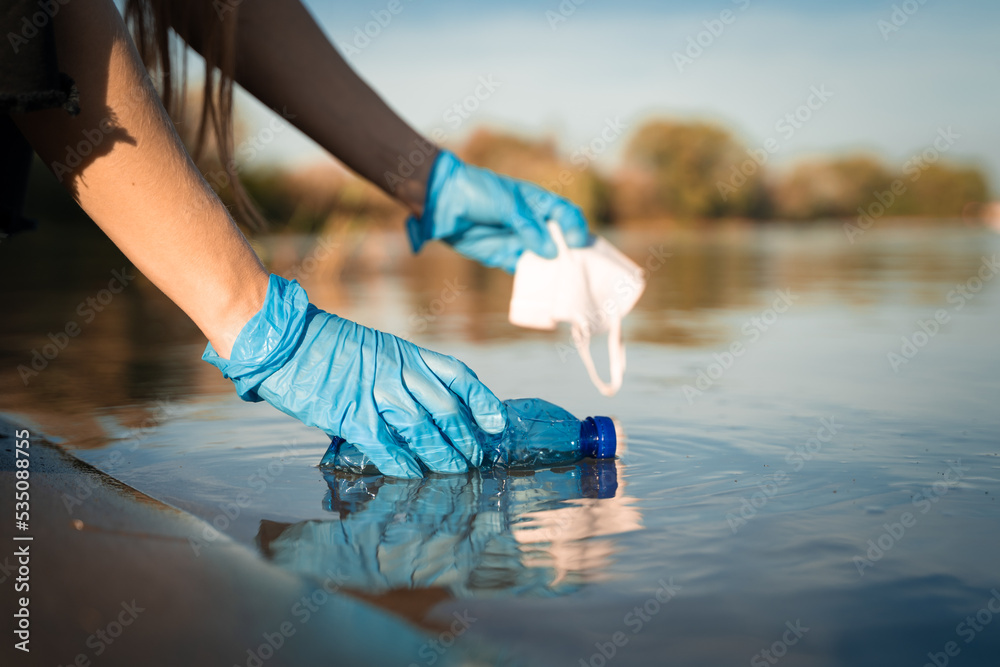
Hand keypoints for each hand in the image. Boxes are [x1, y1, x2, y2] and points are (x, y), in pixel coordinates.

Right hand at [203, 275, 506, 477]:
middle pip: (446, 409)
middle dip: (466, 438)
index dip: (482, 401)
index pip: (457, 376)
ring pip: (422, 429)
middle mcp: (399, 372)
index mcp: (406, 354)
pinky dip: (402, 462)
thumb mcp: (373, 350)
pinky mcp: (350, 414)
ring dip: (442, 455)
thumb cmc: (324, 346)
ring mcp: (376, 393)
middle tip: (478, 459)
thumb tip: (419, 408)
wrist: (285, 339)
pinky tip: (413, 475)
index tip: (498, 423)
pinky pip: (385, 444)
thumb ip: (397, 375)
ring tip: (457, 472)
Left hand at [405, 150, 590, 272]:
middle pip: (560, 241)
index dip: (574, 228)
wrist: (442, 200)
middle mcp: (534, 224)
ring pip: (544, 259)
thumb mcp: (507, 204)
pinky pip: (523, 270)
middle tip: (575, 270)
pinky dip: (532, 279)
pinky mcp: (503, 256)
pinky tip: (538, 288)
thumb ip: (530, 227)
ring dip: (552, 271)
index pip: (567, 215)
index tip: (574, 243)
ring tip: (560, 284)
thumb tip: (553, 251)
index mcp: (539, 203)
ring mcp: (519, 241)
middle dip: (569, 255)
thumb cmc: (477, 192)